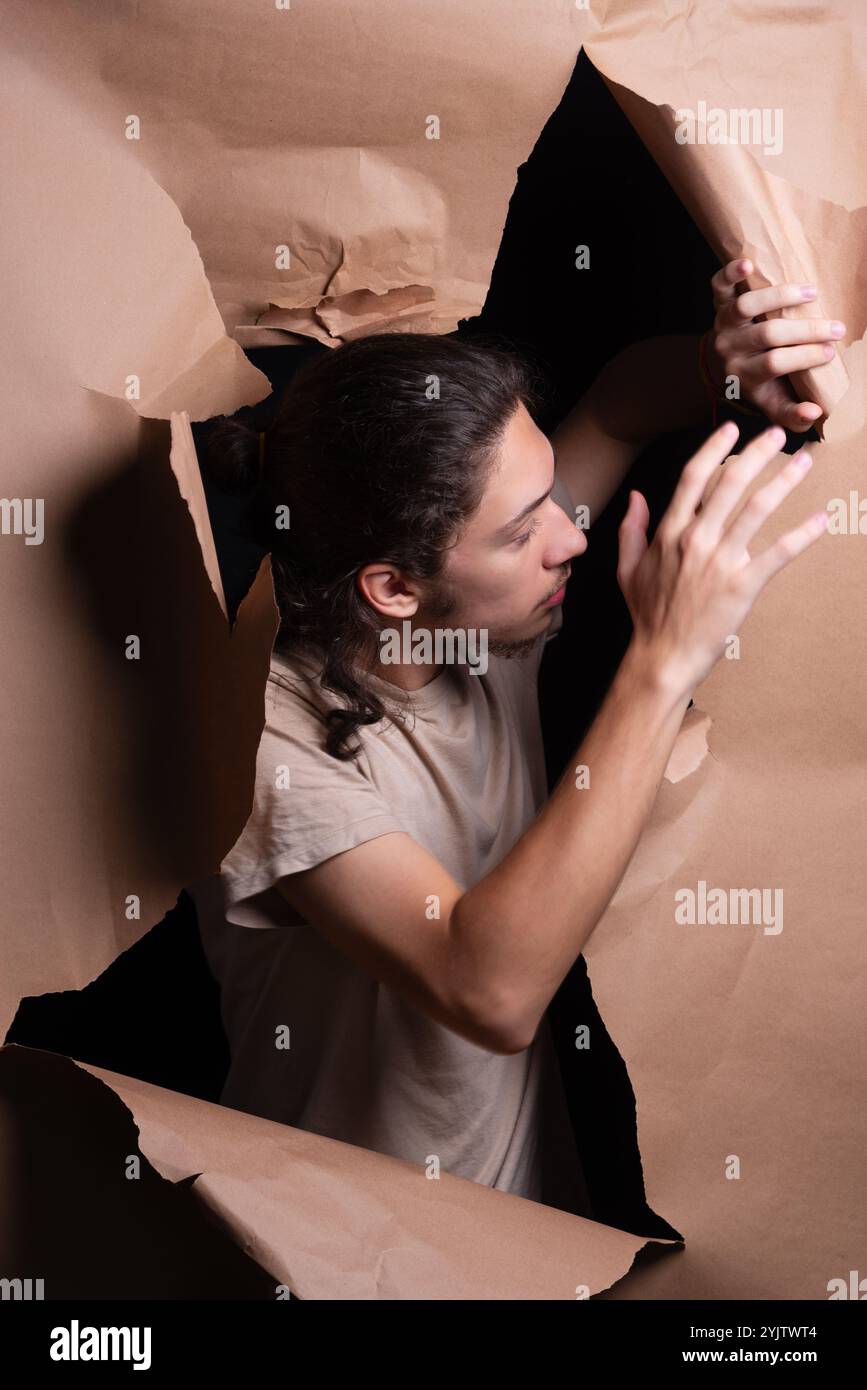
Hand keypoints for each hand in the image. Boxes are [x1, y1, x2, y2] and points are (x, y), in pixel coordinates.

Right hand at [617, 420, 827, 696]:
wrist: (663, 656)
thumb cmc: (648, 614)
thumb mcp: (627, 568)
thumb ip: (631, 529)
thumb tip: (636, 496)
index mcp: (669, 532)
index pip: (693, 477)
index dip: (714, 448)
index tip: (732, 429)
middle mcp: (695, 540)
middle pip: (731, 483)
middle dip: (758, 452)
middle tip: (779, 435)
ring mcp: (720, 562)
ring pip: (758, 509)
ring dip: (785, 481)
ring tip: (804, 462)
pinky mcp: (743, 585)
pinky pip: (778, 553)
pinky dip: (802, 535)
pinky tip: (820, 519)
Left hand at [707, 257, 845, 432]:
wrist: (724, 365)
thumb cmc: (758, 383)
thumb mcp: (773, 404)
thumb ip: (792, 414)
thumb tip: (815, 412)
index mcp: (744, 375)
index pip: (775, 364)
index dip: (804, 357)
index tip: (830, 353)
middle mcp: (731, 349)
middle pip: (768, 335)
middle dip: (806, 331)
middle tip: (836, 328)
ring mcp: (724, 324)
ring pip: (746, 307)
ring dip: (780, 297)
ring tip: (811, 293)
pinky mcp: (719, 303)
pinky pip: (719, 286)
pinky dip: (731, 273)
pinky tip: (749, 264)